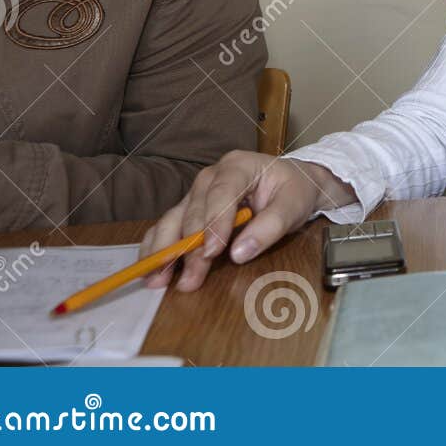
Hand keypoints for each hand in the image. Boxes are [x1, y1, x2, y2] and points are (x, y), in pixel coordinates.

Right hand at [138, 151, 354, 291]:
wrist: (292, 182)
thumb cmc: (294, 190)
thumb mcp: (293, 205)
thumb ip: (271, 226)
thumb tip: (239, 253)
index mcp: (238, 165)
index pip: (222, 194)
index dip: (214, 224)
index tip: (211, 253)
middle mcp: (211, 176)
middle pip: (194, 211)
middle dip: (190, 247)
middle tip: (190, 279)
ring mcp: (197, 192)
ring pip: (174, 218)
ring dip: (164, 250)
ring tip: (157, 280)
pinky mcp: (191, 208)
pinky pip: (167, 225)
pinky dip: (157, 246)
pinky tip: (151, 269)